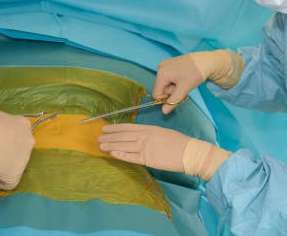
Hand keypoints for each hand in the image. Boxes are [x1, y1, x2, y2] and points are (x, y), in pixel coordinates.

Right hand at [0, 104, 34, 189]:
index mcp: (23, 124)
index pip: (16, 130)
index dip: (5, 135)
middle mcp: (28, 140)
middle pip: (19, 147)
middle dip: (7, 149)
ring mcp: (24, 158)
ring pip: (16, 164)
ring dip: (4, 164)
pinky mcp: (15, 174)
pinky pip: (10, 182)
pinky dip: (1, 182)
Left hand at [99, 123, 232, 180]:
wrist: (188, 152)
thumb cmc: (178, 142)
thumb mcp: (162, 132)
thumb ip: (150, 134)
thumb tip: (140, 136)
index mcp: (149, 128)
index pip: (128, 127)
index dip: (115, 127)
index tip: (105, 128)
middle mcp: (144, 136)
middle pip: (123, 136)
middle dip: (110, 137)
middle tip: (98, 138)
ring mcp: (145, 147)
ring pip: (124, 146)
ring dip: (111, 145)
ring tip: (101, 146)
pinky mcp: (147, 159)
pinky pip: (131, 157)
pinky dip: (121, 155)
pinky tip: (112, 154)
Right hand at [153, 50, 243, 113]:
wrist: (205, 61)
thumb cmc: (195, 74)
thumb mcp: (184, 89)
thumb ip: (173, 101)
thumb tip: (163, 112)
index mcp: (162, 73)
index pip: (157, 94)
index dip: (167, 99)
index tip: (179, 96)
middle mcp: (160, 67)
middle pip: (161, 89)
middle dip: (173, 92)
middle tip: (184, 90)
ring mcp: (164, 65)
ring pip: (165, 84)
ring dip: (175, 88)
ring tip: (185, 85)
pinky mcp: (169, 64)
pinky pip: (168, 78)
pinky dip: (175, 82)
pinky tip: (183, 80)